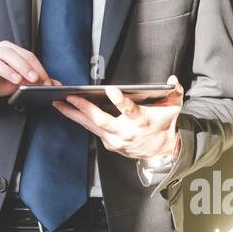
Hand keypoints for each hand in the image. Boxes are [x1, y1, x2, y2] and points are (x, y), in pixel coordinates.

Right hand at [0, 41, 53, 105]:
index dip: (36, 67)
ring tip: (17, 81)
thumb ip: (33, 81)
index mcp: (5, 50)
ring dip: (5, 70)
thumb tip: (54, 84)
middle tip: (35, 79)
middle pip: (8, 54)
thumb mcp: (15, 80)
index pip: (24, 54)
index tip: (46, 80)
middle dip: (23, 66)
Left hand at [52, 77, 185, 161]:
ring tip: (58, 103)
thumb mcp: (173, 108)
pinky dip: (80, 120)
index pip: (130, 111)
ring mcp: (115, 140)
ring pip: (91, 126)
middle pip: (102, 120)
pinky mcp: (109, 143)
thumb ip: (174, 92)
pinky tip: (67, 110)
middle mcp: (126, 133)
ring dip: (74, 115)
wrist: (162, 152)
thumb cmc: (164, 125)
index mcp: (142, 122)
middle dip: (85, 108)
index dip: (120, 101)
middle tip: (71, 97)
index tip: (110, 90)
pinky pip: (92, 129)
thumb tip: (172, 79)